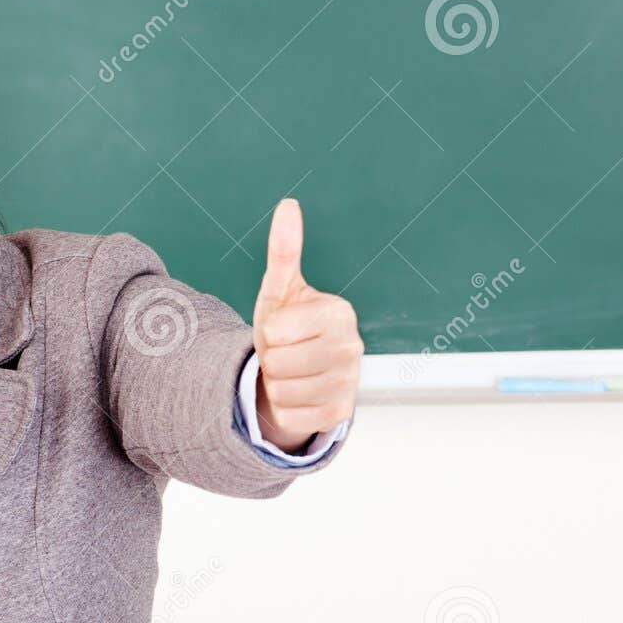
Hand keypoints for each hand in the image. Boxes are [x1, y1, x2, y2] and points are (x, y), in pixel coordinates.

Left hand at [251, 198, 362, 452]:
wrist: (298, 371)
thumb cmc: (289, 327)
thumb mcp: (281, 290)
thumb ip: (283, 251)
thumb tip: (287, 206)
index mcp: (339, 313)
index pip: (275, 332)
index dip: (270, 332)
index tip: (285, 329)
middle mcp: (352, 348)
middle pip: (278, 363)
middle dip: (272, 360)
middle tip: (287, 352)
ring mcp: (349, 384)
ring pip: (281, 392)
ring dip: (277, 386)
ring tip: (291, 372)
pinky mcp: (339, 415)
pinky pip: (289, 416)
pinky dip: (285, 409)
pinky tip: (298, 395)